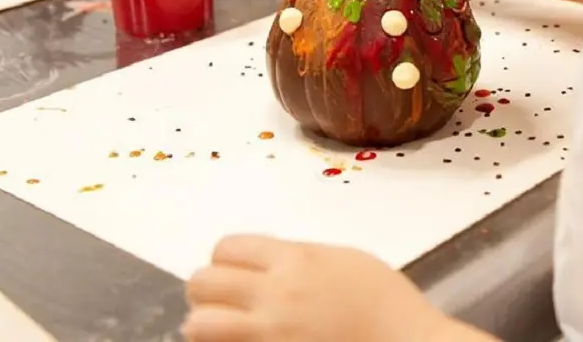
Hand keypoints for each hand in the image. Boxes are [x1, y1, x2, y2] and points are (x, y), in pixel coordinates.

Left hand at [183, 235, 448, 341]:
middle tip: (223, 299)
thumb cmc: (384, 302)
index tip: (236, 270)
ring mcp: (267, 336)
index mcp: (294, 261)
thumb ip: (300, 259)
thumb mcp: (344, 260)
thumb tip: (265, 263)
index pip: (227, 248)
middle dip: (208, 289)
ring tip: (224, 327)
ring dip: (206, 323)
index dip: (226, 258)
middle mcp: (273, 296)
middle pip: (202, 282)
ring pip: (198, 325)